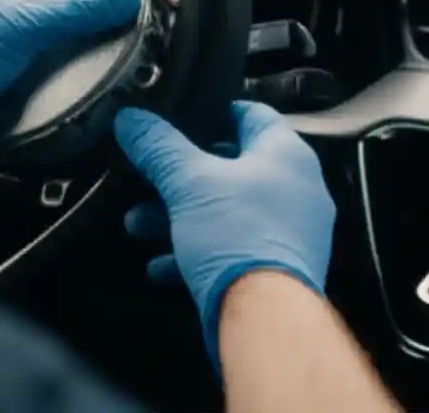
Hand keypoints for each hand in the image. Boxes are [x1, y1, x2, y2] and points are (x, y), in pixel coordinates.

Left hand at [0, 0, 142, 152]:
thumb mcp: (26, 24)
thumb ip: (81, 8)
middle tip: (135, 13)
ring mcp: (3, 10)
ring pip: (61, 7)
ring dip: (88, 20)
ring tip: (116, 39)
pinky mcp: (1, 43)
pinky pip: (46, 35)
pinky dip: (68, 43)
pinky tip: (84, 61)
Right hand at [114, 101, 335, 362]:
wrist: (264, 317)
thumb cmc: (240, 238)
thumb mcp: (187, 182)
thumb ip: (157, 146)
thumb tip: (132, 119)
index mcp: (286, 154)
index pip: (250, 114)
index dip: (210, 111)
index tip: (177, 118)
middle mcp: (296, 189)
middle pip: (229, 168)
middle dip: (179, 177)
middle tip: (147, 179)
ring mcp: (289, 232)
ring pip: (225, 212)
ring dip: (178, 216)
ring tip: (139, 225)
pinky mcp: (275, 269)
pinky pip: (230, 250)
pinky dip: (194, 252)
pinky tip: (161, 265)